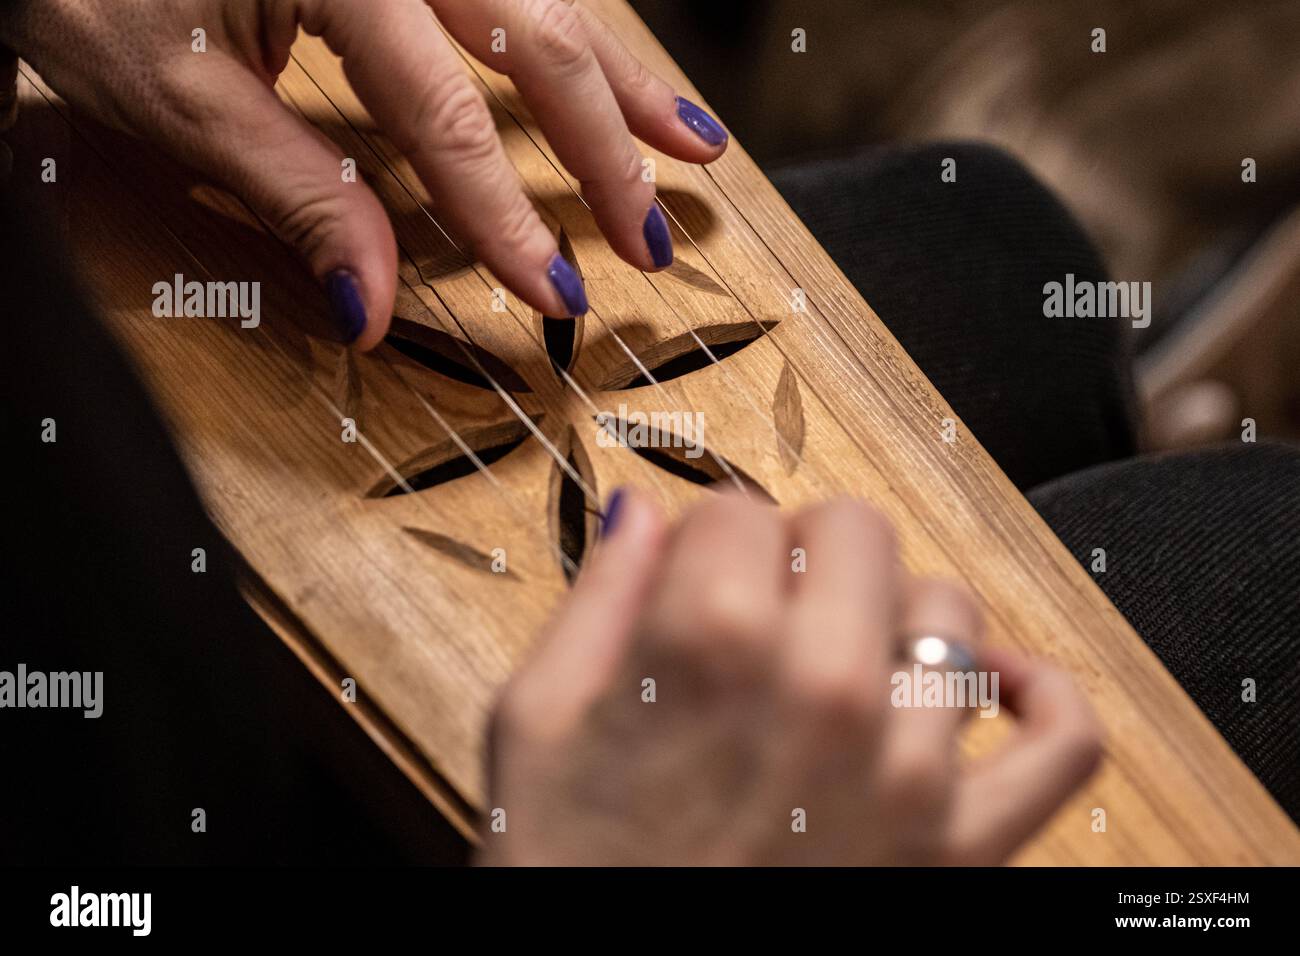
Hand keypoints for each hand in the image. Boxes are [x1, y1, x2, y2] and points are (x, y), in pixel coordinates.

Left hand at [0, 0, 727, 347]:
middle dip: (607, 153)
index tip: (555, 292)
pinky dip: (581, 32)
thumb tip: (372, 306)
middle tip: (650, 239)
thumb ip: (297, 197)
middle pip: (536, 43)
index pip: (448, 119)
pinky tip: (614, 68)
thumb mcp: (180, 101)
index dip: (508, 217)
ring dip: (627, 79)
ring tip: (693, 145)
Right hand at [481, 490, 1101, 864]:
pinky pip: (1063, 738)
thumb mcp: (534, 723)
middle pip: (855, 528)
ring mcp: (910, 769)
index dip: (704, 545)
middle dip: (797, 555)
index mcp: (711, 643)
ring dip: (885, 619)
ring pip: (946, 605)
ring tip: (831, 667)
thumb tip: (640, 511)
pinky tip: (980, 681)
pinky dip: (1037, 692)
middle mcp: (827, 688)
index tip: (691, 585)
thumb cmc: (572, 872)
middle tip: (757, 617)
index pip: (737, 509)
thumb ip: (597, 596)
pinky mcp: (964, 845)